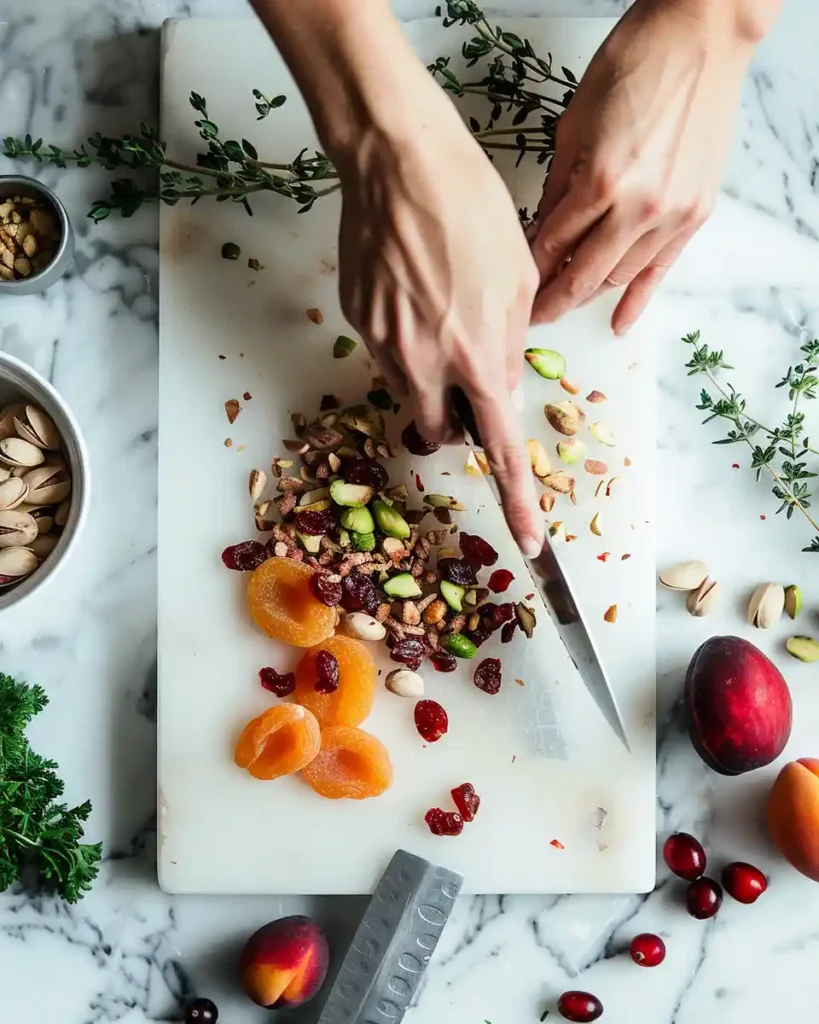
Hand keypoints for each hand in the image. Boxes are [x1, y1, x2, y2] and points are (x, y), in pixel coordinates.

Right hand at [336, 92, 543, 555]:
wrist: (397, 162)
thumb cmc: (469, 209)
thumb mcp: (517, 278)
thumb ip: (510, 343)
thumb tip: (500, 380)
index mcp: (475, 357)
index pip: (497, 448)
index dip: (514, 500)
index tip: (528, 541)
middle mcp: (423, 363)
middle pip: (436, 431)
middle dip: (453, 423)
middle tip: (465, 383)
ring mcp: (381, 344)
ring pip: (408, 390)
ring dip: (429, 375)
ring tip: (440, 308)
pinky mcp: (356, 320)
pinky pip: (386, 351)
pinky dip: (405, 338)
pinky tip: (413, 288)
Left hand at [529, 0, 774, 334]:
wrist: (701, 36)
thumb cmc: (635, 64)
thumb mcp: (574, 124)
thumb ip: (557, 188)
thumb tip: (542, 232)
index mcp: (600, 183)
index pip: (552, 246)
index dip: (529, 273)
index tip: (511, 291)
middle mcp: (638, 208)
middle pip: (583, 276)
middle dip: (552, 300)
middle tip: (530, 318)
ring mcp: (671, 215)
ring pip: (618, 276)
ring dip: (589, 292)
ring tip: (564, 302)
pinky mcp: (695, 215)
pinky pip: (659, 271)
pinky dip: (636, 299)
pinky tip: (617, 324)